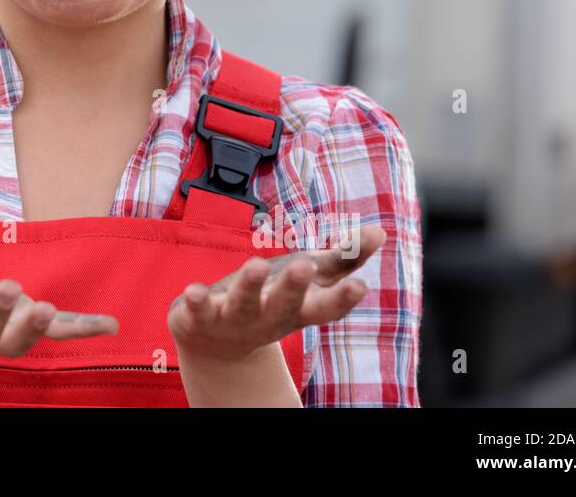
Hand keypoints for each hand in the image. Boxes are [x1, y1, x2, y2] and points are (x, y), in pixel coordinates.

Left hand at [168, 225, 385, 362]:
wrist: (216, 343)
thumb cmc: (270, 299)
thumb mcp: (307, 278)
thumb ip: (343, 257)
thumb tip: (381, 231)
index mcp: (298, 308)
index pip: (325, 307)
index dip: (343, 298)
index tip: (360, 285)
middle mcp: (268, 317)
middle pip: (284, 305)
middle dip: (294, 286)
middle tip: (304, 265)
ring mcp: (234, 320)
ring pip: (243, 305)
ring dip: (249, 286)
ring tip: (255, 265)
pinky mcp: (200, 317)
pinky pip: (198, 310)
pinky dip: (197, 301)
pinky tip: (194, 290)